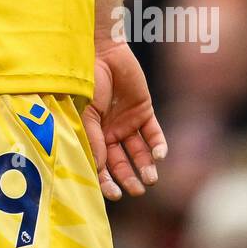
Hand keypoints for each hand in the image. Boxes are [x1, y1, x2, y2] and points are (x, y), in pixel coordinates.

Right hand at [83, 40, 167, 200]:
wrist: (103, 53)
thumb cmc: (88, 82)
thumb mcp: (87, 114)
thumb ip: (94, 139)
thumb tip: (99, 170)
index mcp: (93, 135)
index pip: (101, 165)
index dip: (106, 181)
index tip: (114, 195)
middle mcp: (111, 132)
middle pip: (121, 163)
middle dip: (128, 178)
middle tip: (137, 190)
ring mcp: (128, 122)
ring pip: (140, 152)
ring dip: (145, 166)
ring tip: (150, 178)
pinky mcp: (144, 111)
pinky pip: (154, 134)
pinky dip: (158, 146)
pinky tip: (159, 156)